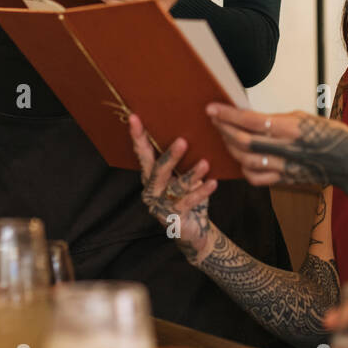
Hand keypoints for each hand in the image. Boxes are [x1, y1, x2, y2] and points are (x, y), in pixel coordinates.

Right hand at [128, 113, 217, 264]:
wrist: (194, 230)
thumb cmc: (187, 196)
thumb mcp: (182, 175)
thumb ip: (182, 159)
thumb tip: (192, 128)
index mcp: (150, 174)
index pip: (142, 152)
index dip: (137, 136)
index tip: (134, 117)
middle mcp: (151, 188)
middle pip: (157, 169)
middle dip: (170, 155)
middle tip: (183, 141)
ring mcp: (161, 204)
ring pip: (176, 186)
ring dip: (192, 174)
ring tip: (205, 163)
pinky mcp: (174, 217)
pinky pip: (189, 201)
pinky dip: (202, 191)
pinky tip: (213, 183)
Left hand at [207, 104, 347, 187]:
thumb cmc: (330, 134)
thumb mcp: (303, 117)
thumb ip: (276, 119)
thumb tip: (252, 118)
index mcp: (290, 129)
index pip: (250, 121)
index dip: (228, 115)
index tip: (213, 109)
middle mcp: (285, 149)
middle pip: (243, 141)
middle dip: (224, 129)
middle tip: (214, 119)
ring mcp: (284, 167)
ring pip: (246, 160)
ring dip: (230, 147)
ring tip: (225, 135)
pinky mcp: (285, 179)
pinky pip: (256, 178)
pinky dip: (244, 168)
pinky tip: (241, 158)